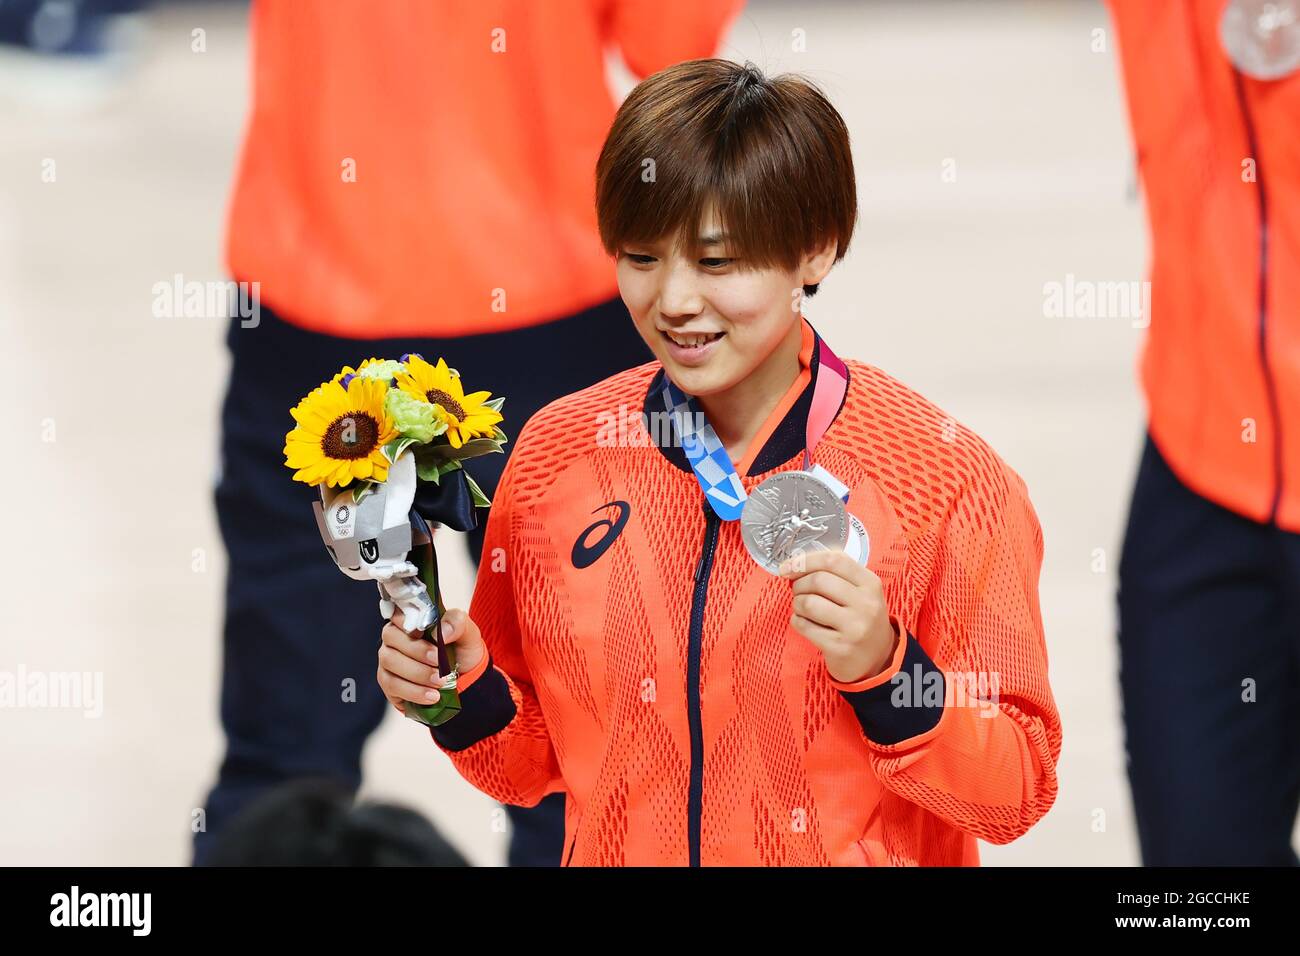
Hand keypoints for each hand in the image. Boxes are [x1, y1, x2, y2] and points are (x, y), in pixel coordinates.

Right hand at [377, 605, 487, 714]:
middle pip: (391, 637)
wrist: (463, 680)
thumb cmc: (459, 651)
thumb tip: (442, 631)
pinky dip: (414, 691)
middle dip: (417, 651)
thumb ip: (457, 622)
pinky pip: (393, 685)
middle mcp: (394, 638)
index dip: (407, 621)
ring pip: (391, 662)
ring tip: (440, 682)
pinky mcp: (389, 683)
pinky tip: (432, 696)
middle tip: (439, 662)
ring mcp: (389, 660)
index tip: (423, 632)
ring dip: (417, 673)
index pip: (397, 612)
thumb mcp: (467, 633)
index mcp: (410, 620)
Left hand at [778, 548, 897, 683]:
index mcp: (870, 583)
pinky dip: (797, 621)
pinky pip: (804, 626)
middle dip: (798, 584)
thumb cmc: (860, 618)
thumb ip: (835, 574)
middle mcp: (866, 604)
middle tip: (798, 591)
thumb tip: (795, 565)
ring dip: (797, 603)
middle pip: (818, 580)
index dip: (805, 560)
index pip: (834, 560)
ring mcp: (854, 627)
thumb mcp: (860, 592)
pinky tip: (805, 623)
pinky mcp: (840, 647)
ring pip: (809, 603)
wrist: (877, 658)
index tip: (788, 567)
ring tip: (802, 608)